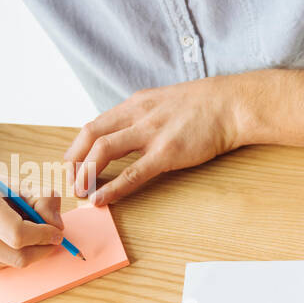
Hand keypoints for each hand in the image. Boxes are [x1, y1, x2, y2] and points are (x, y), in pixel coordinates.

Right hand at [0, 154, 64, 272]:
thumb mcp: (15, 183)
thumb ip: (42, 199)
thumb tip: (57, 227)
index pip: (18, 234)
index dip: (43, 236)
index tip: (56, 232)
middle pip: (19, 256)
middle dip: (42, 249)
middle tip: (52, 238)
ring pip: (12, 264)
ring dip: (28, 252)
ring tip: (27, 232)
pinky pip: (1, 267)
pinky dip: (12, 256)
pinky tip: (7, 239)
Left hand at [63, 75, 246, 205]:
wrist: (232, 104)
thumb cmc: (202, 106)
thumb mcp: (162, 102)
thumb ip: (141, 118)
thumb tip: (123, 137)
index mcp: (134, 104)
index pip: (93, 125)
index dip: (77, 148)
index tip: (73, 166)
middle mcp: (137, 115)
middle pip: (90, 135)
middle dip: (74, 162)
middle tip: (71, 182)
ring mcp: (151, 133)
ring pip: (103, 150)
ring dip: (86, 173)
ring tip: (81, 192)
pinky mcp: (167, 152)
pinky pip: (132, 173)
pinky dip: (112, 188)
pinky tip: (101, 200)